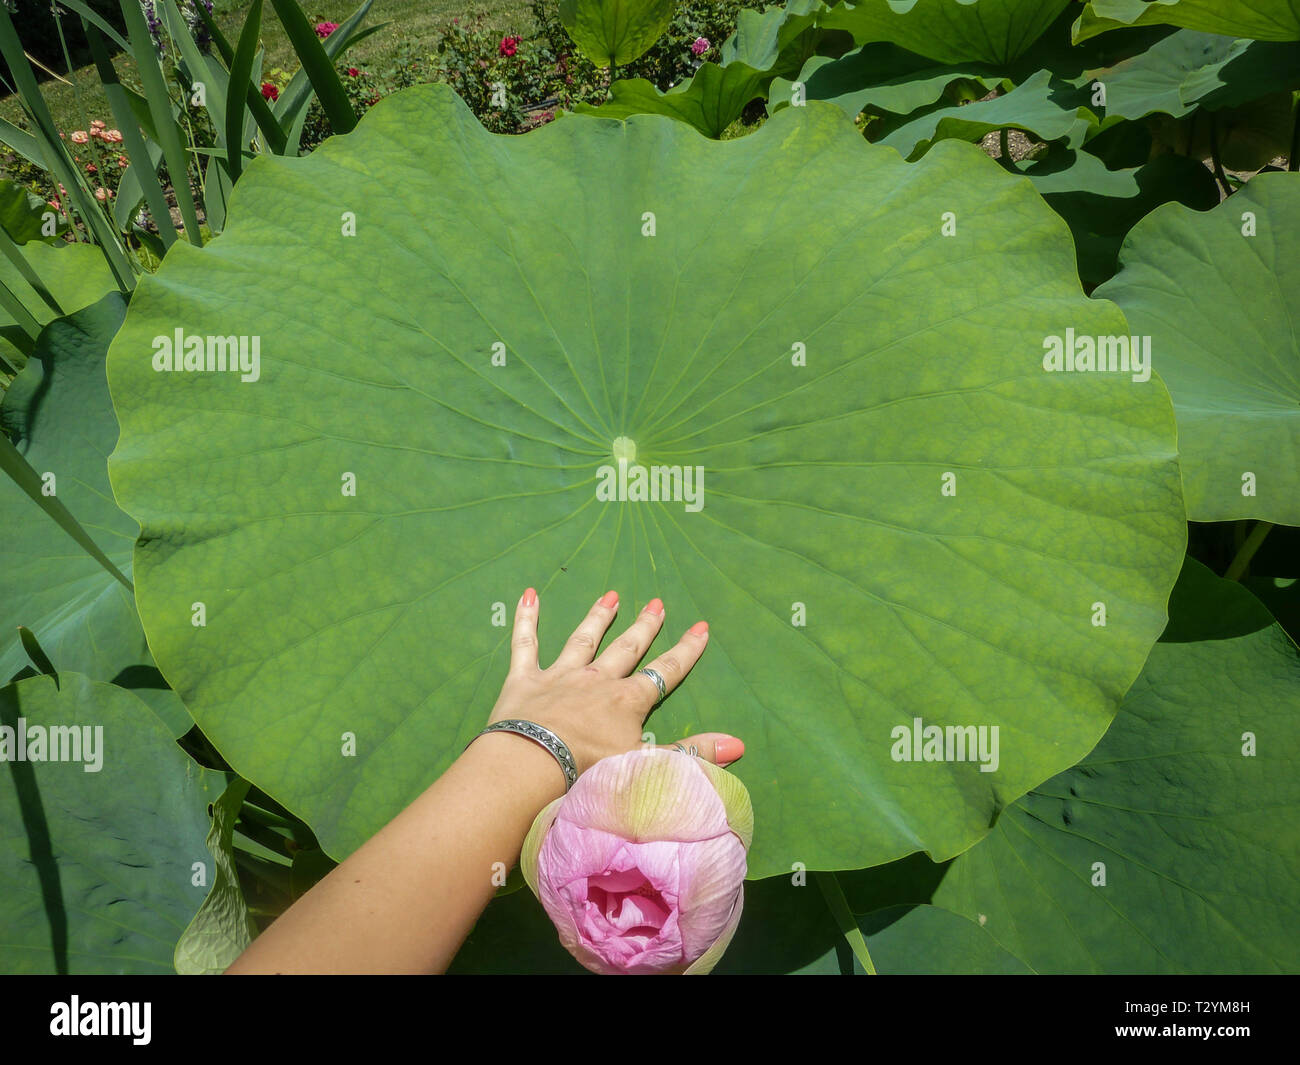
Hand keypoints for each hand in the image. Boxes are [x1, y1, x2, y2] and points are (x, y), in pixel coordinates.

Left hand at [486, 587, 743, 774]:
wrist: (532, 766)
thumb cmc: (591, 771)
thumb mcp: (649, 767)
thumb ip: (692, 753)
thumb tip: (739, 744)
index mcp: (628, 702)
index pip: (665, 672)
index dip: (685, 652)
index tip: (701, 627)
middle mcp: (597, 681)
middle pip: (626, 649)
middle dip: (644, 626)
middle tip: (656, 602)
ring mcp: (560, 676)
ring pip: (583, 640)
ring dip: (598, 617)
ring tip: (610, 595)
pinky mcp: (524, 679)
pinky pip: (526, 643)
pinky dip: (527, 618)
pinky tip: (528, 595)